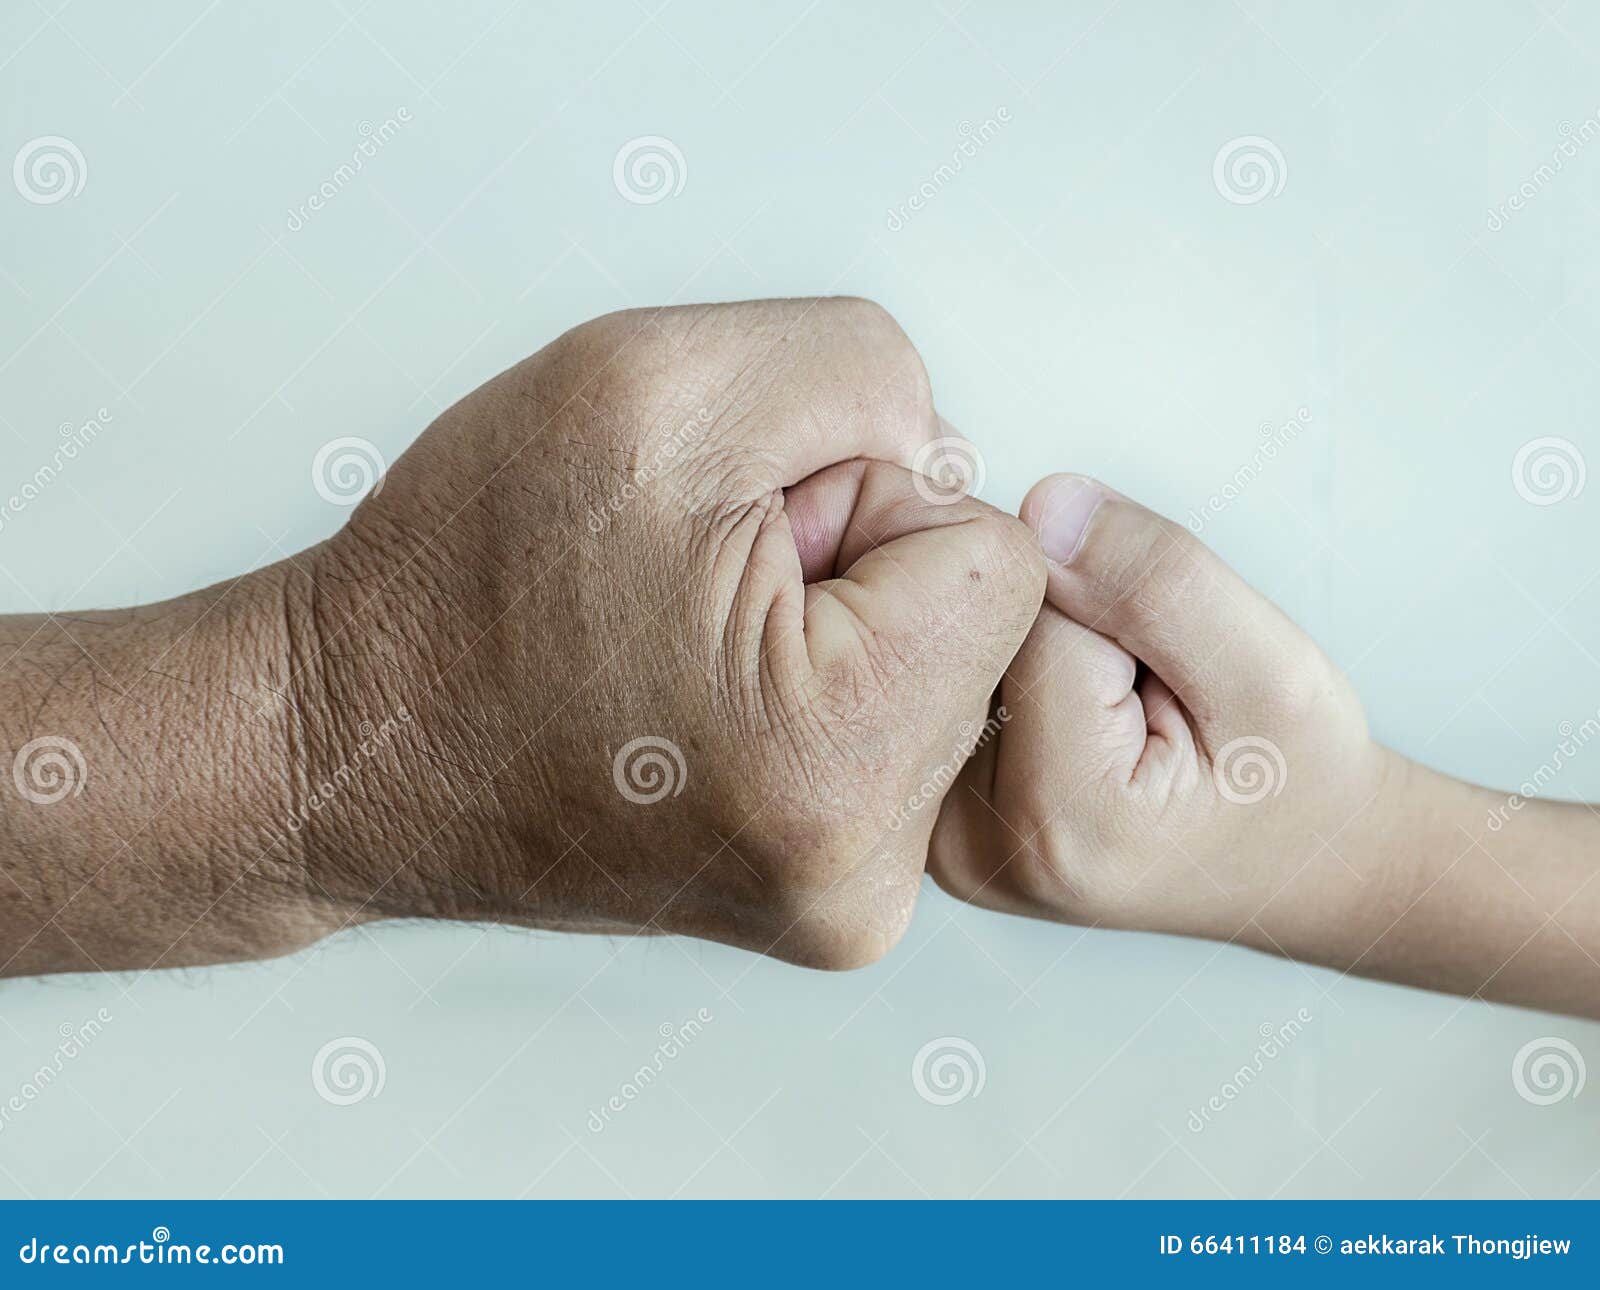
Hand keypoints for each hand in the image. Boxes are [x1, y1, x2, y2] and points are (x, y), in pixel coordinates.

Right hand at [290, 299, 1044, 968]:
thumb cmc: (464, 579)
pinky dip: (821, 687)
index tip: (743, 535)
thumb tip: (951, 451)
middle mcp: (862, 872)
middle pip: (980, 631)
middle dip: (858, 570)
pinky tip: (708, 691)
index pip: (1002, 560)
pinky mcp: (824, 903)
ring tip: (693, 641)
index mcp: (837, 757)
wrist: (354, 745)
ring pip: (941, 681)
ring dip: (838, 625)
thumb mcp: (656, 381)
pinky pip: (895, 740)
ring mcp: (846, 905)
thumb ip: (862, 373)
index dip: (869, 501)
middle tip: (698, 588)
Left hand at [930, 473, 1393, 955]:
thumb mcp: (1269, 669)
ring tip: (1117, 722)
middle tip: (1145, 701)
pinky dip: (1018, 686)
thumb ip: (1159, 580)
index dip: (1114, 609)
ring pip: (957, 653)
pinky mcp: (935, 822)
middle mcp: (972, 843)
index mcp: (1055, 816)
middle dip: (1066, 629)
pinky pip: (953, 689)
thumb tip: (1043, 505)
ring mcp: (942, 840)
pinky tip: (1074, 730)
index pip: (1031, 611)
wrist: (1292, 864)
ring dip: (1041, 657)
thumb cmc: (1291, 781)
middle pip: (974, 632)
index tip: (1168, 679)